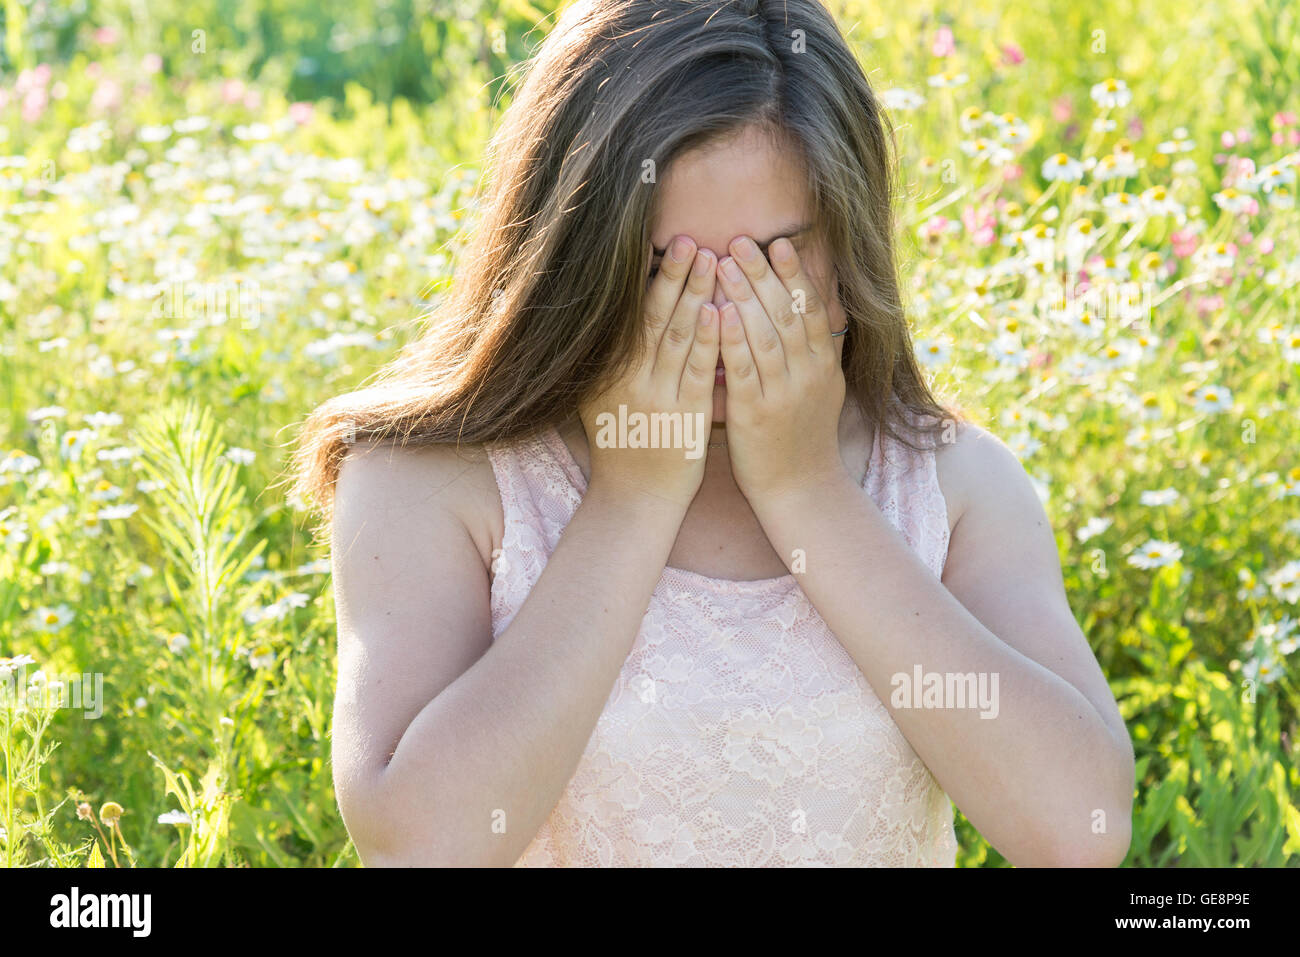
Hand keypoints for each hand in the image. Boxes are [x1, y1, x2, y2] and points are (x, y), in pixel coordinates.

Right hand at [578, 236, 719, 509]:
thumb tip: (598, 306)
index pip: (626, 312)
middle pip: (650, 316)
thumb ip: (603, 355)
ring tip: (713, 261)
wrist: (636, 497)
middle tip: (690, 239)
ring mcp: (654, 397)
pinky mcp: (683, 416)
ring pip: (675, 337)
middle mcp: (625, 378)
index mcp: (605, 369)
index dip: (645, 277)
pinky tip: (720, 311)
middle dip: (672, 276)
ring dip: (695, 296)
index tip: (660, 242)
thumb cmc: (622, 440)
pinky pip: (696, 370)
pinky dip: (707, 340)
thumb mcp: (598, 395)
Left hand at [715, 235, 848, 504]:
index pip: (810, 309)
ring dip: (744, 296)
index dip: (794, 274)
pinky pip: (745, 370)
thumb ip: (814, 350)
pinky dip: (732, 340)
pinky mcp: (758, 415)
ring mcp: (784, 394)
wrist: (801, 491)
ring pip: (766, 335)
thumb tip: (807, 308)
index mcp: (825, 365)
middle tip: (738, 242)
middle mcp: (809, 374)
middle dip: (762, 274)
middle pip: (786, 313)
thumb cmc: (802, 438)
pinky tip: (718, 314)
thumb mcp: (821, 389)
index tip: (777, 244)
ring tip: (721, 265)